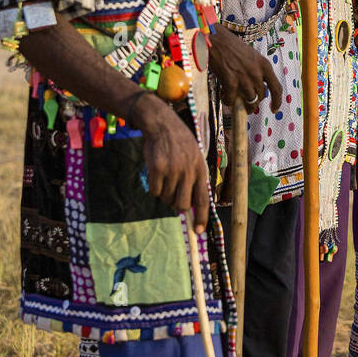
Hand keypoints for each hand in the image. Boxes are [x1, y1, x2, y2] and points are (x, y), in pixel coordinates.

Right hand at [134, 93, 210, 232]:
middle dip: (176, 205)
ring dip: (163, 194)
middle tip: (172, 196)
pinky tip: (155, 174)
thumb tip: (190, 207)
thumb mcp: (194, 158)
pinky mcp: (157, 169)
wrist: (162, 124)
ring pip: (166, 199)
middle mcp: (188, 172)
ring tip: (164, 178)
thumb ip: (194, 180)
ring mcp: (173, 170)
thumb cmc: (179, 144)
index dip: (202, 217)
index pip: (204, 200)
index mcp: (200, 170)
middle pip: (183, 205)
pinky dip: (153, 188)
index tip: (198, 231)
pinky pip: (154, 191)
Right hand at [209, 24, 282, 114]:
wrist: (216, 39)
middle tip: (248, 103)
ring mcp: (244, 78)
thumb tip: (256, 87)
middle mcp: (257, 72)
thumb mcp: (252, 56)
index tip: (274, 109)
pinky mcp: (230, 81)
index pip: (277, 88)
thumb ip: (257, 70)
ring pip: (250, 101)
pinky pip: (232, 99)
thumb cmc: (232, 46)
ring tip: (237, 104)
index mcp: (265, 65)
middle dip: (255, 102)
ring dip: (244, 106)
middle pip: (261, 96)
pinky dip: (228, 101)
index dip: (277, 101)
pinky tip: (225, 97)